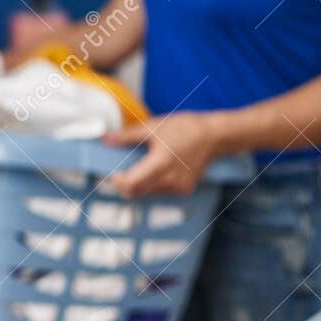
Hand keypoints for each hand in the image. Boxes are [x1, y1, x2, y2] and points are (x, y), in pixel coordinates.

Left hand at [103, 112, 219, 196]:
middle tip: (120, 171)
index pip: (131, 185)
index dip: (117, 182)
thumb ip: (127, 136)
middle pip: (136, 193)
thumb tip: (106, 139)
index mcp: (161, 164)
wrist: (214, 136)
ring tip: (139, 167)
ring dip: (138, 185)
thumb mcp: (153, 127)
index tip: (113, 172)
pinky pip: (160, 193)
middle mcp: (171, 180)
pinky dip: (151, 185)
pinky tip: (154, 171)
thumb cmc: (185, 128)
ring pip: (147, 194)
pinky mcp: (184, 191)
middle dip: (124, 184)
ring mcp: (178, 188)